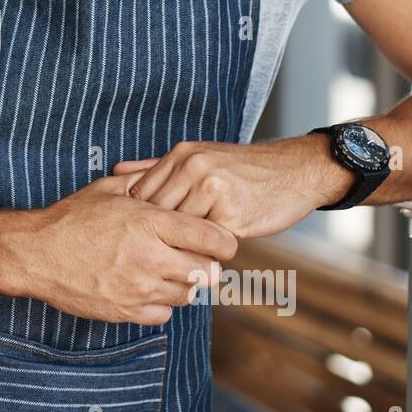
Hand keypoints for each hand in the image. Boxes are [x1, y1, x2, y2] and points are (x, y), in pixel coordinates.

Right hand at [18, 174, 239, 325]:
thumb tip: (173, 174)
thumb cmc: (71, 218)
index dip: (223, 241)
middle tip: (193, 256)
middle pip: (208, 272)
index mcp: (151, 223)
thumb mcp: (110, 189)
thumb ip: (147, 183)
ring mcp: (139, 289)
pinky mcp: (126, 311)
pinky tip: (147, 286)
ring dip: (183, 283)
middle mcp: (150, 258)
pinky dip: (161, 302)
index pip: (214, 240)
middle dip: (205, 264)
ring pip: (188, 294)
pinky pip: (164, 313)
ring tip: (164, 269)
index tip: (219, 241)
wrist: (36, 254)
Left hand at [112, 135, 355, 239]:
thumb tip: (115, 170)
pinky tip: (207, 253)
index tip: (137, 236)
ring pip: (179, 231)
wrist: (296, 170)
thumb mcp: (199, 158)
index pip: (141, 194)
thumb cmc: (243, 171)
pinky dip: (204, 250)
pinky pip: (206, 242)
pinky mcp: (232, 214)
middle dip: (154, 237)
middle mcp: (193, 167)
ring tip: (181, 256)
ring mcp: (212, 189)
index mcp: (181, 154)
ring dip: (180, 247)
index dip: (138, 220)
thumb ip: (155, 166)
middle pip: (156, 215)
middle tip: (151, 254)